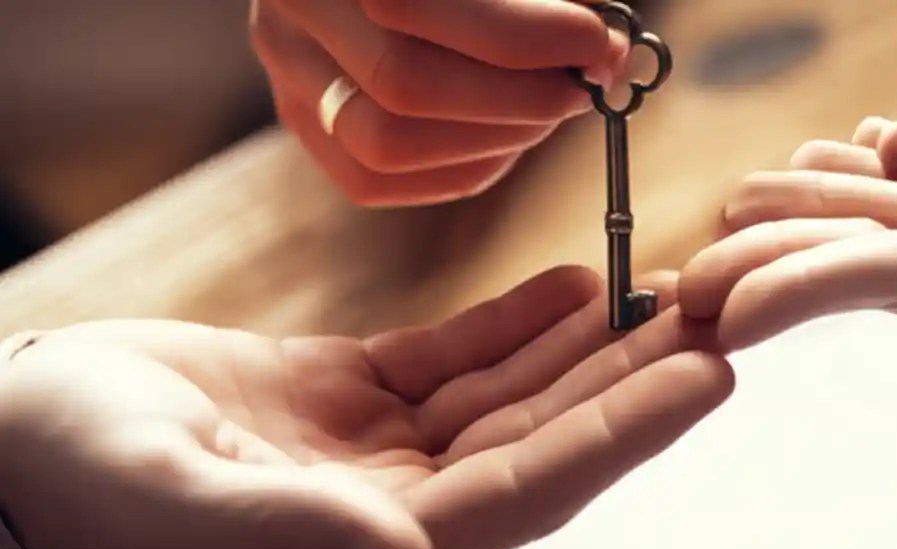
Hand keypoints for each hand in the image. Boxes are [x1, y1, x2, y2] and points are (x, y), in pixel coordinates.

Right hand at [0, 267, 731, 548]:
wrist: (19, 433)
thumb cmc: (80, 477)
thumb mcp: (175, 504)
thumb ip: (293, 535)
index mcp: (373, 547)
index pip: (531, 488)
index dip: (622, 433)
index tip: (702, 376)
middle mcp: (396, 505)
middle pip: (544, 436)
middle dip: (631, 382)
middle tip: (715, 324)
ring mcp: (380, 449)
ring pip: (512, 393)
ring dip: (587, 346)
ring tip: (659, 297)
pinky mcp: (354, 395)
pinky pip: (455, 356)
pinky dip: (513, 322)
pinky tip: (569, 287)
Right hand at [249, 0, 625, 206]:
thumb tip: (605, 51)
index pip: (411, 6)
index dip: (522, 35)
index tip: (597, 40)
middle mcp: (288, 14)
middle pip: (402, 86)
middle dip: (519, 96)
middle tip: (585, 85)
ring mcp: (286, 75)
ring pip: (385, 146)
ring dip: (496, 138)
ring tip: (553, 104)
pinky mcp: (301, 124)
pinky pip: (377, 179)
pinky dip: (463, 164)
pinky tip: (509, 133)